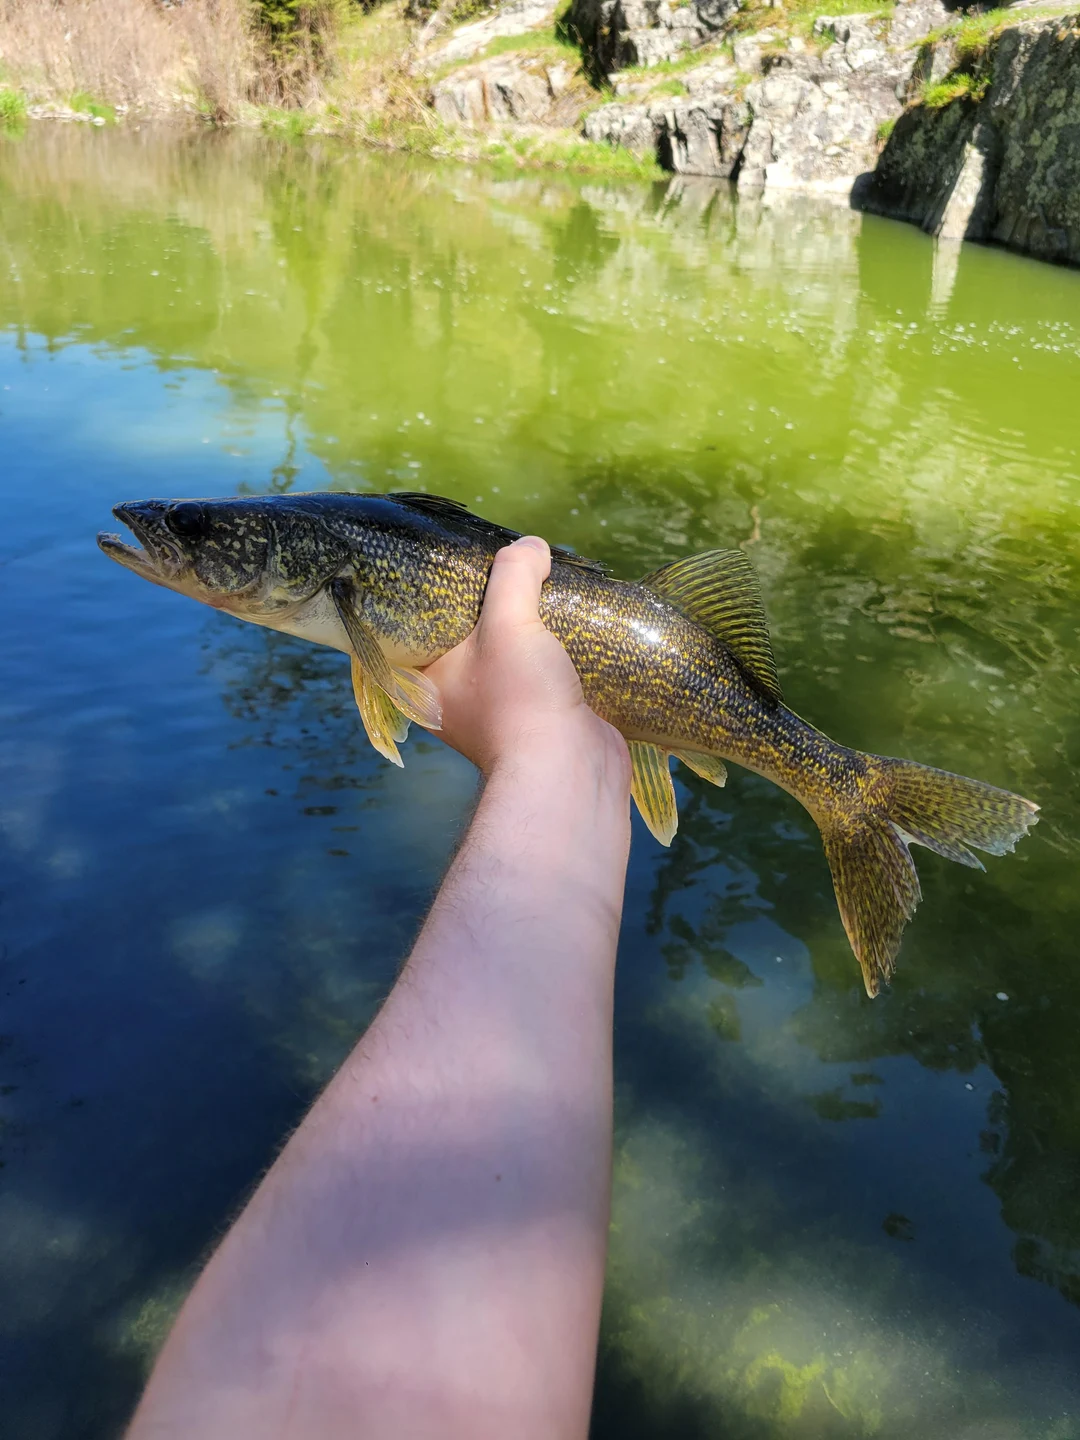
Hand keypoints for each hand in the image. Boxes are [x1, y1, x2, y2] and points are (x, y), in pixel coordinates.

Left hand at [422, 536, 629, 781]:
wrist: (570, 771)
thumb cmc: (520, 698)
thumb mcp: (508, 622)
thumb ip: (514, 575)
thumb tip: (531, 546)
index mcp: (430, 679)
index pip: (424, 624)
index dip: (443, 591)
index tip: (464, 560)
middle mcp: (459, 696)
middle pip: (475, 633)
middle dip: (499, 603)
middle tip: (515, 566)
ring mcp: (503, 708)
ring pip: (515, 651)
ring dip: (535, 626)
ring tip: (550, 587)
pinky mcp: (544, 716)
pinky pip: (547, 670)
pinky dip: (561, 650)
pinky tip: (575, 623)